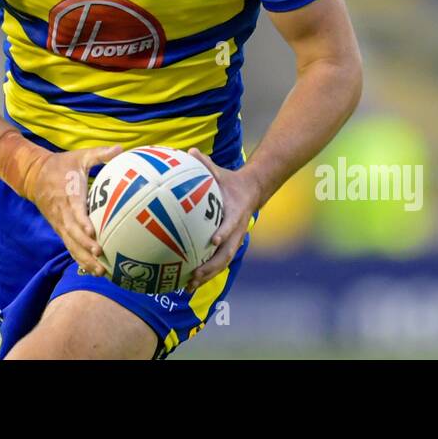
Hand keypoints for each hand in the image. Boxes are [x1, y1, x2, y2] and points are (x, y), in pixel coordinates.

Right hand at [30, 144, 122, 277]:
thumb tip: (121, 149)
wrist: (34, 176)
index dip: (82, 222)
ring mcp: (60, 223)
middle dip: (86, 247)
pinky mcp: (60, 229)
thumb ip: (99, 154)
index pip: (74, 211)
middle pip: (73, 234)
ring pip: (71, 244)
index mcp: (68, 195)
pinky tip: (93, 270)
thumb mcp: (79, 156)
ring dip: (84, 259)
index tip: (92, 231)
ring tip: (101, 272)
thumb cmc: (62, 165)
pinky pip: (70, 246)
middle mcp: (62, 212)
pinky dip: (80, 258)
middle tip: (101, 257)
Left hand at [184, 148, 262, 292]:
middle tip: (194, 275)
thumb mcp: (219, 171)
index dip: (224, 232)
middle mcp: (235, 231)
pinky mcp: (227, 245)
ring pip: (221, 263)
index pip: (231, 224)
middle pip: (226, 254)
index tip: (214, 239)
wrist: (251, 191)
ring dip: (206, 276)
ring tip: (188, 287)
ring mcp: (232, 240)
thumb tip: (191, 151)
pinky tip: (186, 283)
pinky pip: (216, 262)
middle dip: (211, 266)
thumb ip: (206, 163)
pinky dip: (204, 273)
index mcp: (235, 213)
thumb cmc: (230, 181)